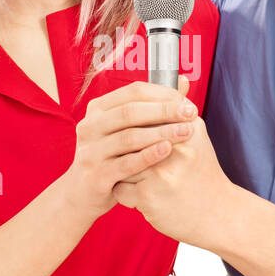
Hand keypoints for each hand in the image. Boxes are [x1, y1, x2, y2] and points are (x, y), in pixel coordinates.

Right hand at [58, 77, 196, 221]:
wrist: (83, 193)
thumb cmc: (112, 157)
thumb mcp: (127, 129)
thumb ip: (153, 107)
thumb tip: (183, 82)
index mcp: (98, 109)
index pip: (133, 92)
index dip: (162, 94)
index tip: (186, 101)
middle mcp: (90, 126)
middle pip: (130, 112)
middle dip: (164, 111)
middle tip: (190, 113)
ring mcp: (90, 151)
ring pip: (129, 137)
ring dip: (161, 132)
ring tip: (186, 132)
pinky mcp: (95, 175)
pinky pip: (126, 163)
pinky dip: (148, 155)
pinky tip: (167, 150)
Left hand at [111, 91, 234, 247]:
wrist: (219, 215)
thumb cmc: (202, 173)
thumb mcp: (198, 136)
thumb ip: (181, 109)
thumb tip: (179, 78)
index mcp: (185, 129)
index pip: (146, 112)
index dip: (132, 121)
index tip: (131, 130)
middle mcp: (173, 148)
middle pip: (129, 136)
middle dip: (123, 145)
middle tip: (122, 150)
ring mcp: (160, 174)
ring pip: (120, 162)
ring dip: (122, 170)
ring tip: (134, 175)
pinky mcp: (148, 197)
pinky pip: (120, 189)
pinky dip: (125, 193)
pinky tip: (140, 196)